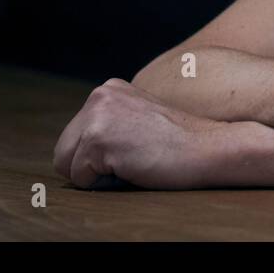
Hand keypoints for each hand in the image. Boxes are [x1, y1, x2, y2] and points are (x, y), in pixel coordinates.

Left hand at [53, 78, 223, 189]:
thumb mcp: (139, 119)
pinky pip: (81, 179)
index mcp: (109, 89)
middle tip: (133, 158)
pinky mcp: (98, 138)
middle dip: (91, 166)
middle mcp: (99, 95)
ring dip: (98, 175)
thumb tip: (80, 152)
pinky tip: (135, 165)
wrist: (209, 147)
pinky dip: (105, 183)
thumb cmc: (179, 143)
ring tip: (134, 160)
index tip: (134, 149)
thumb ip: (112, 123)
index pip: (74, 138)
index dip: (99, 157)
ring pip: (68, 166)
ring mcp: (97, 115)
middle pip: (63, 151)